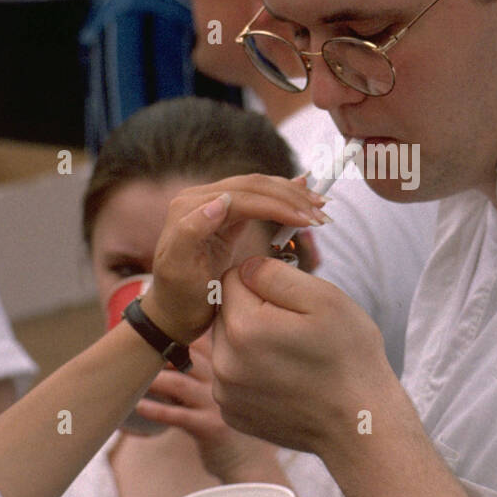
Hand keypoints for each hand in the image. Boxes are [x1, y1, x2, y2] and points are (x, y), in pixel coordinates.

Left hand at [133, 332, 277, 480]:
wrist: (247, 460)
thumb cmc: (218, 419)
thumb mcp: (209, 388)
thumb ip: (188, 369)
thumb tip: (150, 351)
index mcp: (223, 363)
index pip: (197, 337)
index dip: (171, 328)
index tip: (144, 325)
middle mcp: (223, 378)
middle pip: (187, 353)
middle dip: (156, 348)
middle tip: (128, 347)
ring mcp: (218, 403)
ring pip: (179, 383)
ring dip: (151, 379)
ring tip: (127, 377)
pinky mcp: (211, 428)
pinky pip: (179, 416)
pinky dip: (156, 410)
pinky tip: (138, 407)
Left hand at [143, 174, 327, 345]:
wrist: (175, 311)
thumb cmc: (179, 297)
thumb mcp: (179, 270)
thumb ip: (191, 232)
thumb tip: (219, 201)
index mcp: (189, 208)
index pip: (242, 197)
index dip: (277, 205)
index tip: (307, 219)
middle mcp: (201, 198)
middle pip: (254, 186)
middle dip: (291, 197)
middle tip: (321, 213)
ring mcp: (215, 203)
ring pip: (261, 187)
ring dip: (292, 195)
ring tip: (321, 206)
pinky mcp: (228, 213)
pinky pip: (260, 197)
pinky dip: (284, 197)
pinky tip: (305, 196)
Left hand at [211, 255, 392, 454]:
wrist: (360, 424)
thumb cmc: (349, 357)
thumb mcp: (325, 298)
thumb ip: (275, 273)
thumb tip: (245, 268)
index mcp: (243, 327)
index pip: (232, 278)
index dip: (264, 282)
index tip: (292, 303)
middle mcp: (224, 363)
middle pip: (226, 312)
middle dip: (255, 312)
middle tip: (296, 331)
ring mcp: (225, 393)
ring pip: (227, 344)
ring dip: (251, 342)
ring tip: (292, 357)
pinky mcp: (232, 414)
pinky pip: (232, 376)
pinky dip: (252, 373)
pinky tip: (285, 380)